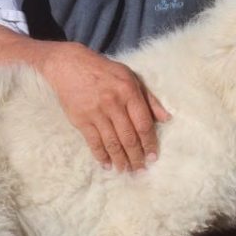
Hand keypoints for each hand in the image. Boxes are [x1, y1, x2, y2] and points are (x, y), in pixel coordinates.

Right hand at [39, 42, 169, 170]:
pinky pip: (94, 142)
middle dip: (136, 157)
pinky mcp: (81, 120)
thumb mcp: (129, 76)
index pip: (143, 124)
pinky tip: (107, 164)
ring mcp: (96, 113)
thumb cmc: (103, 71)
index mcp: (128, 92)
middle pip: (129, 137)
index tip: (153, 156)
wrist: (69, 65)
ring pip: (112, 143)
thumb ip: (148, 98)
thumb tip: (166, 118)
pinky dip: (101, 156)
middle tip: (140, 170)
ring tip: (126, 171)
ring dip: (120, 160)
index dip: (150, 143)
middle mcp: (113, 103)